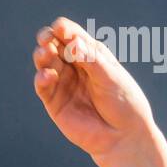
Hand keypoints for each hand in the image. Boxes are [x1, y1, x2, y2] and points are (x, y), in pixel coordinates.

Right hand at [31, 17, 157, 163]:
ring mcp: (64, 83)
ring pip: (45, 63)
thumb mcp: (111, 79)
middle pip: (55, 45)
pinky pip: (43, 86)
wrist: (124, 138)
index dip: (65, 29)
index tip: (61, 29)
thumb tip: (72, 42)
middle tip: (47, 38)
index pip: (73, 36)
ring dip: (43, 56)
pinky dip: (42, 78)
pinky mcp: (54, 101)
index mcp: (92, 56)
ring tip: (46, 53)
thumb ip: (91, 61)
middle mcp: (75, 67)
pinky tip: (47, 75)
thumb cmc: (125, 105)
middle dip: (49, 39)